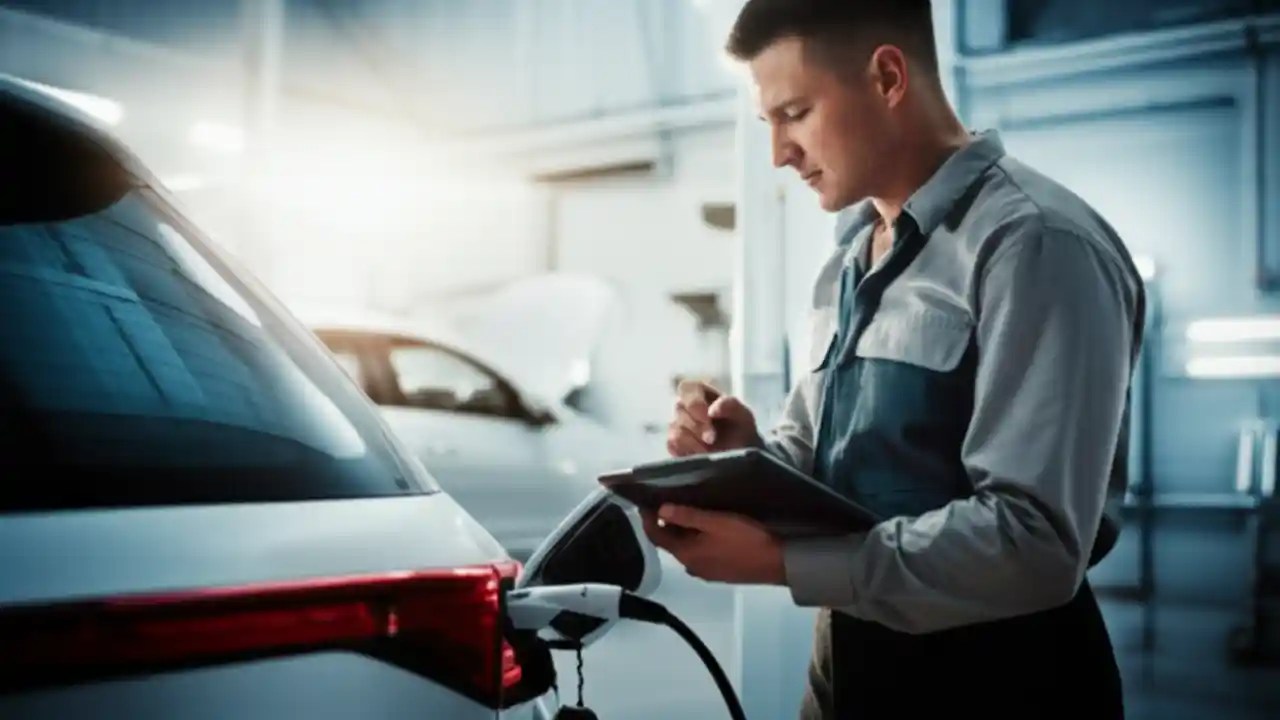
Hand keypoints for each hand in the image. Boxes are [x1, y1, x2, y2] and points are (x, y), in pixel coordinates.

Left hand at [640, 503, 785, 585]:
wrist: (776, 563)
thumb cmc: (745, 539)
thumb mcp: (715, 522)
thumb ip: (687, 516)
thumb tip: (660, 510)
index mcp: (686, 554)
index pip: (656, 537)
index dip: (647, 519)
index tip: (644, 502)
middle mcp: (691, 566)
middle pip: (669, 544)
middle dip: (663, 524)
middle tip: (664, 502)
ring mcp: (705, 572)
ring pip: (684, 549)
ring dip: (680, 533)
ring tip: (684, 512)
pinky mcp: (718, 573)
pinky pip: (697, 554)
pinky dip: (693, 541)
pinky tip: (703, 530)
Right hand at [667, 380, 761, 456]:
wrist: (740, 455)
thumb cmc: (740, 430)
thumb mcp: (744, 415)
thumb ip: (731, 406)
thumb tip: (712, 410)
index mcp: (700, 392)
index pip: (686, 388)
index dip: (694, 402)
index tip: (708, 416)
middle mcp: (684, 406)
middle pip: (680, 410)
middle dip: (698, 426)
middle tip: (712, 439)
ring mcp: (677, 425)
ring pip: (675, 429)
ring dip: (694, 442)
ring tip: (709, 450)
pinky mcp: (673, 445)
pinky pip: (673, 446)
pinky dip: (688, 451)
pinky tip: (701, 455)